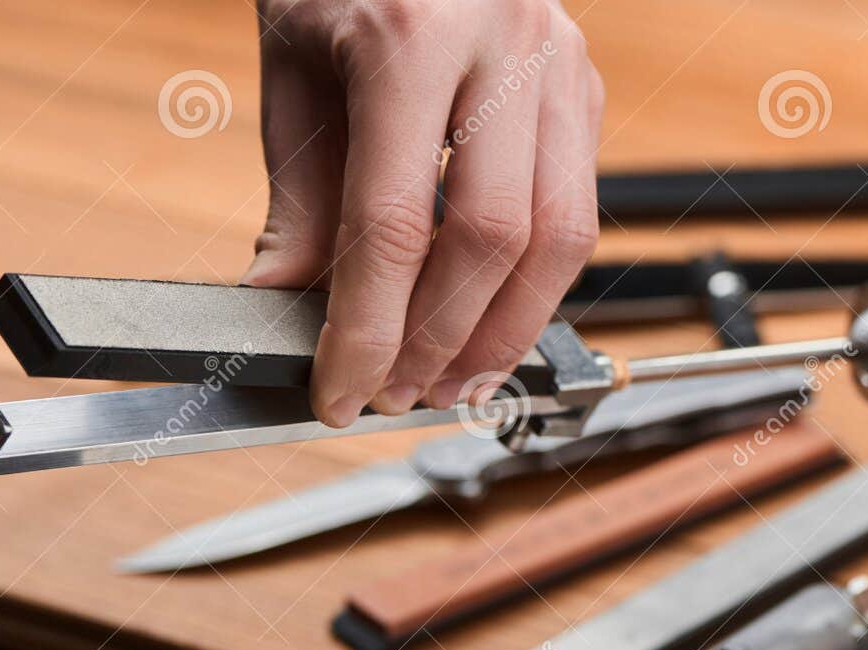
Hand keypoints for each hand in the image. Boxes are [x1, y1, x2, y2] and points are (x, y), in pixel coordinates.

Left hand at [245, 0, 603, 426]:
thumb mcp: (295, 69)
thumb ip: (300, 198)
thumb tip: (283, 309)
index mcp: (410, 36)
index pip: (394, 226)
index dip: (366, 331)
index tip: (340, 393)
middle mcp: (504, 45)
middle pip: (491, 240)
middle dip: (439, 344)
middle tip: (394, 395)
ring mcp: (559, 62)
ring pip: (561, 238)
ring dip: (504, 333)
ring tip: (450, 384)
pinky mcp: (583, 86)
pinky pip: (577, 210)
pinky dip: (535, 286)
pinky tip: (490, 322)